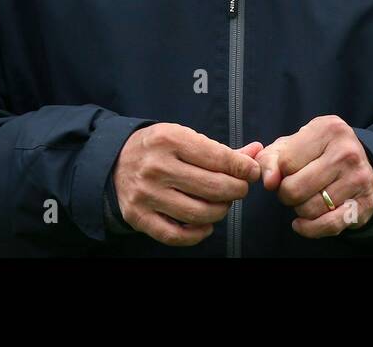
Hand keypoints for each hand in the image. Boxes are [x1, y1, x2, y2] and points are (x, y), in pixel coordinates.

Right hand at [113, 123, 261, 245]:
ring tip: (223, 204)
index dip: (243, 168)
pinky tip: (205, 225)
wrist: (114, 161)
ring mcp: (146, 194)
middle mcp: (156, 167)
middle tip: (240, 189)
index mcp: (170, 139)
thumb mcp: (185, 137)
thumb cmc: (158, 148)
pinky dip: (198, 234)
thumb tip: (257, 152)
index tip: (253, 172)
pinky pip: (177, 235)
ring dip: (221, 211)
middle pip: (213, 188)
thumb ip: (221, 149)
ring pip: (199, 213)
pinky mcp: (138, 217)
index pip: (218, 158)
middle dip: (237, 190)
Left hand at [255, 115, 372, 237]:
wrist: (357, 163)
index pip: (286, 163)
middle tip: (292, 189)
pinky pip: (329, 226)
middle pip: (295, 188)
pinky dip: (310, 229)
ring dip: (300, 210)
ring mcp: (359, 178)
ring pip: (310, 209)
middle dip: (286, 194)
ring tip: (305, 198)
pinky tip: (302, 223)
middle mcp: (347, 151)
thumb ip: (269, 159)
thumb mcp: (290, 145)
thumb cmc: (315, 153)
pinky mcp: (365, 204)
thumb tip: (269, 182)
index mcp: (328, 129)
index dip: (279, 173)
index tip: (286, 172)